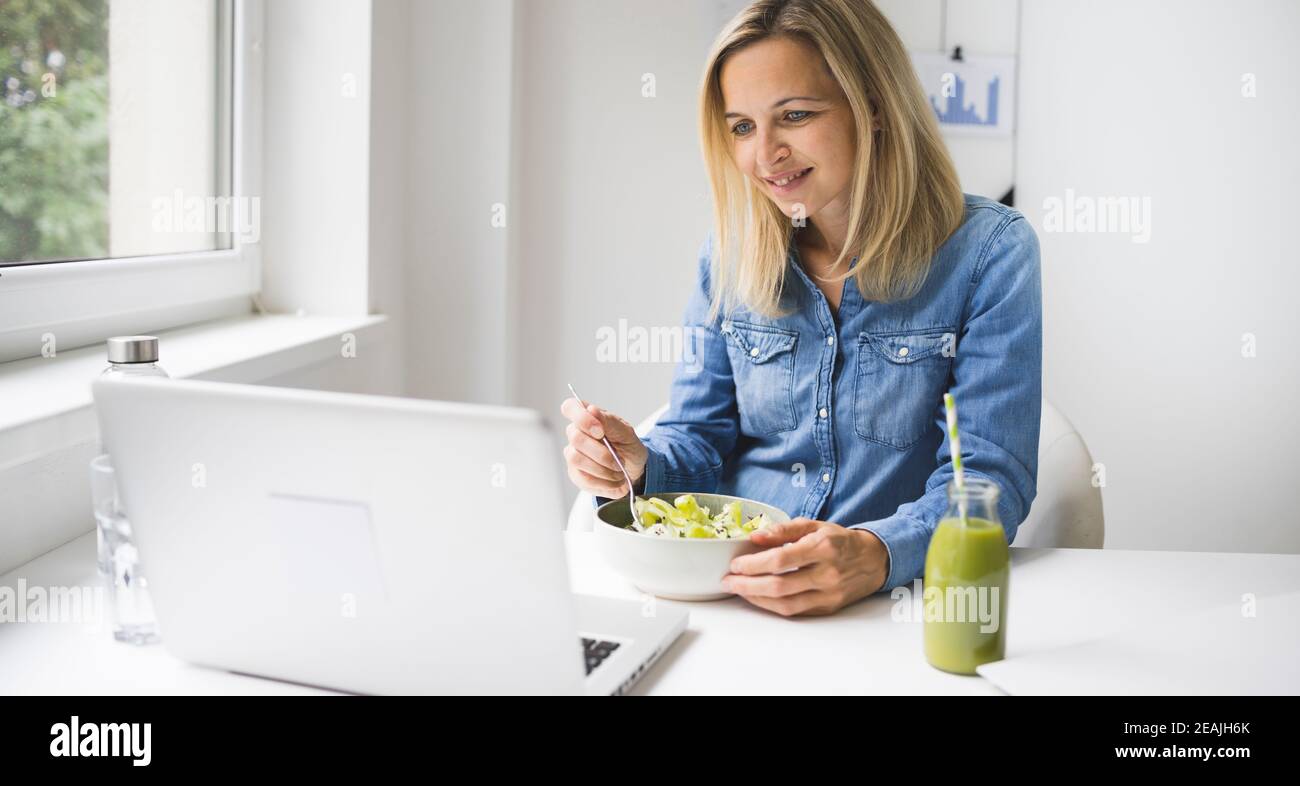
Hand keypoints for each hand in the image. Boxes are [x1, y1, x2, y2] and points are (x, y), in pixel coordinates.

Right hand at [560, 396, 647, 497]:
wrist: (634, 470)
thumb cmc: (627, 446)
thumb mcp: (626, 432)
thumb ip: (609, 421)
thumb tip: (591, 410)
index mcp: (587, 418)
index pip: (570, 407)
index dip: (582, 418)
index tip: (600, 431)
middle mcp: (576, 434)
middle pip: (576, 438)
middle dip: (602, 453)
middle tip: (620, 460)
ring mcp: (573, 455)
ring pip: (577, 460)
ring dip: (604, 469)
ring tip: (619, 472)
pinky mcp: (576, 475)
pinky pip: (584, 479)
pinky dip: (605, 482)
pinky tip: (615, 481)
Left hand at [721, 518, 888, 616]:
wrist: (874, 560)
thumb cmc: (840, 540)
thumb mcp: (814, 526)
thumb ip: (783, 529)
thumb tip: (755, 536)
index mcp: (823, 548)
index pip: (781, 560)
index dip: (754, 564)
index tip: (735, 564)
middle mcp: (827, 573)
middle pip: (780, 586)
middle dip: (748, 585)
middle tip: (729, 581)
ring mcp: (829, 594)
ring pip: (785, 604)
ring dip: (757, 599)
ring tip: (739, 591)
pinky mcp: (828, 608)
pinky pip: (795, 611)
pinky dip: (773, 606)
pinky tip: (759, 598)